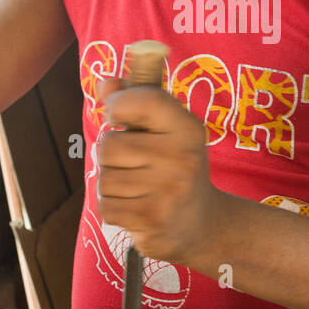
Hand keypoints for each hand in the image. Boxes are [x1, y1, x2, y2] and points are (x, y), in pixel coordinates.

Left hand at [95, 77, 225, 265]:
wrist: (203, 225)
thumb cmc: (176, 169)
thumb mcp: (167, 131)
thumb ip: (136, 102)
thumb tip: (105, 83)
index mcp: (187, 128)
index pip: (144, 100)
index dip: (119, 104)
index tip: (118, 118)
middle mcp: (182, 156)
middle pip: (109, 145)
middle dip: (111, 157)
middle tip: (134, 166)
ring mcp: (169, 189)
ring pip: (104, 178)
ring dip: (112, 186)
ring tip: (137, 189)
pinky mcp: (153, 218)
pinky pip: (106, 207)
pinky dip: (114, 210)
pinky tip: (136, 209)